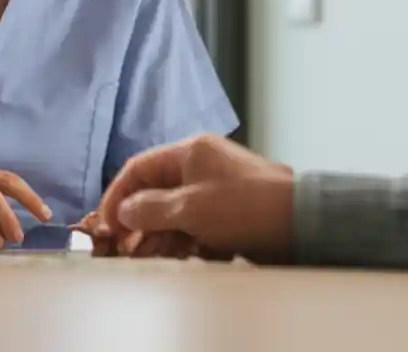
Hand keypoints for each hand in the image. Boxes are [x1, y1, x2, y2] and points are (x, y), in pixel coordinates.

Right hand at [98, 135, 295, 263]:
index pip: (138, 168)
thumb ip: (149, 209)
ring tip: (149, 254)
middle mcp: (201, 165)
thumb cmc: (247, 207)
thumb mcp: (190, 209)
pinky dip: (183, 239)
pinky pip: (195, 223)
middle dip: (137, 220)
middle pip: (154, 191)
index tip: (104, 223)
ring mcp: (215, 189)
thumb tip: (123, 212)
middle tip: (125, 246)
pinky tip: (179, 254)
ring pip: (173, 211)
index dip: (116, 195)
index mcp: (189, 153)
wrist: (302, 224)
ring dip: (159, 233)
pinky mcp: (229, 212)